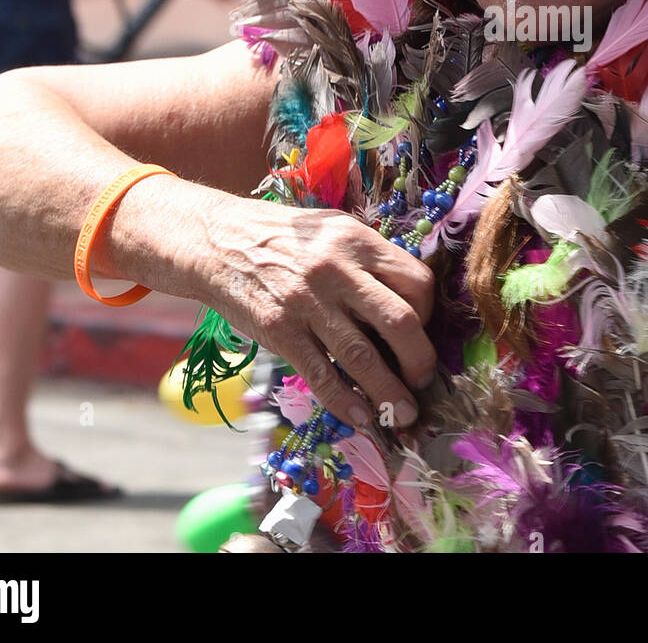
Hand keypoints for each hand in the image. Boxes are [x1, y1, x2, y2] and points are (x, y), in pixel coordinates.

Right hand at [193, 197, 437, 429]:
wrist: (217, 242)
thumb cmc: (284, 237)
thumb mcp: (334, 229)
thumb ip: (370, 260)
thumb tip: (409, 306)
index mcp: (359, 242)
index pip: (417, 282)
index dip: (429, 314)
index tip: (423, 332)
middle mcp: (338, 270)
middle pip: (401, 321)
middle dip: (420, 360)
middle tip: (424, 381)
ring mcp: (308, 303)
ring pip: (363, 356)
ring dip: (389, 392)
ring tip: (403, 414)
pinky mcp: (280, 331)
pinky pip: (321, 374)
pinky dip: (346, 402)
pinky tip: (362, 418)